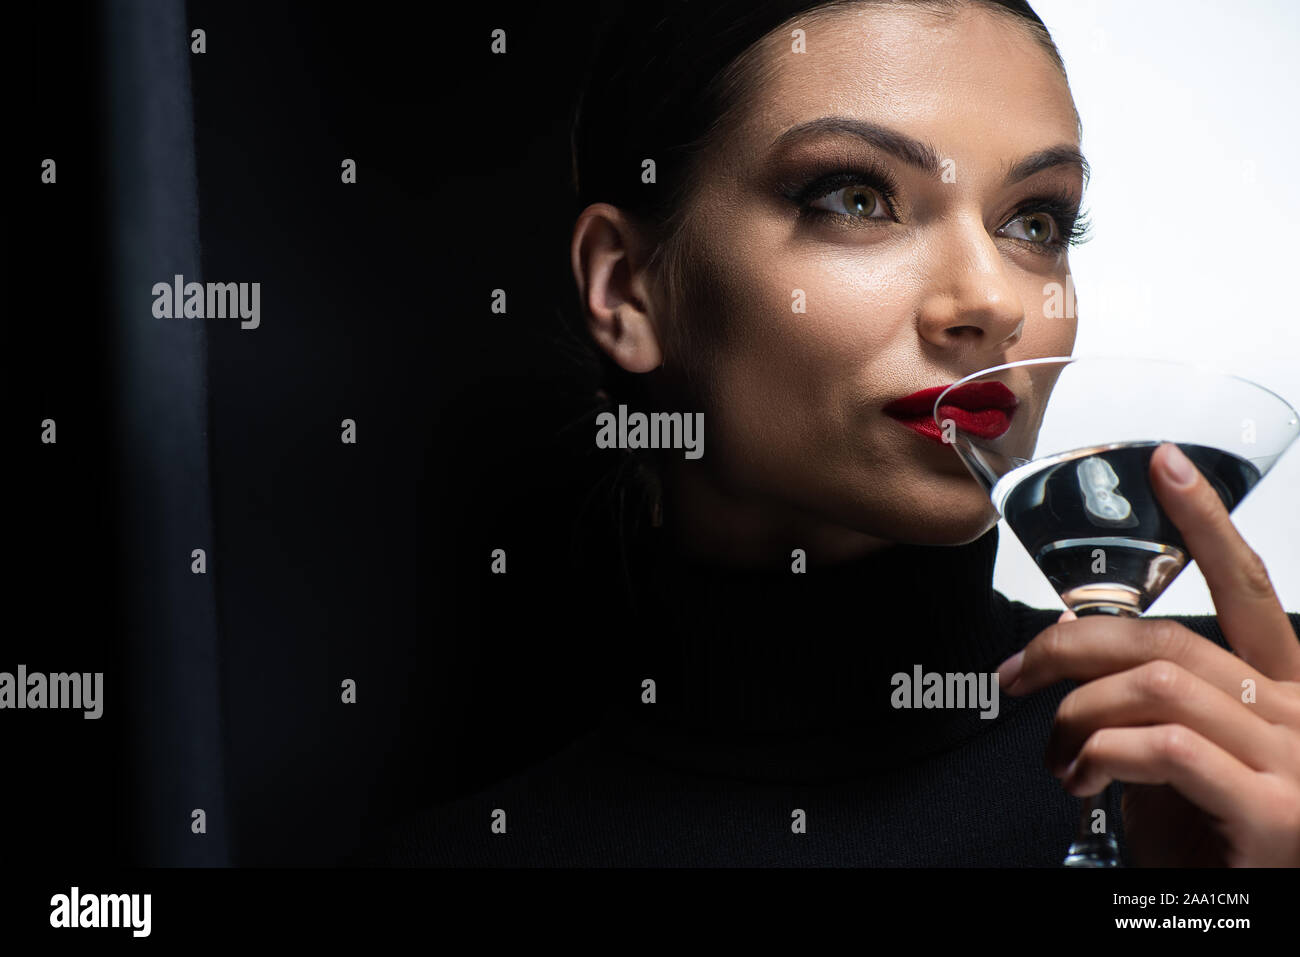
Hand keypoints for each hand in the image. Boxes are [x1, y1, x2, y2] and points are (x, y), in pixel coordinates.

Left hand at [997, 442, 1299, 865]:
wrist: (1255, 919)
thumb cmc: (1218, 845)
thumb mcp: (1181, 765)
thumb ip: (1149, 707)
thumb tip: (1074, 652)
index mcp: (1283, 694)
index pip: (1249, 590)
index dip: (1207, 523)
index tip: (1164, 464)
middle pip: (1167, 639)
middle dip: (1067, 647)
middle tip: (1015, 674)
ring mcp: (1296, 763)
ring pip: (1156, 686)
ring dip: (1076, 716)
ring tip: (1056, 757)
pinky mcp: (1275, 812)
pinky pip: (1164, 746)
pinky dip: (1099, 756)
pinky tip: (1083, 783)